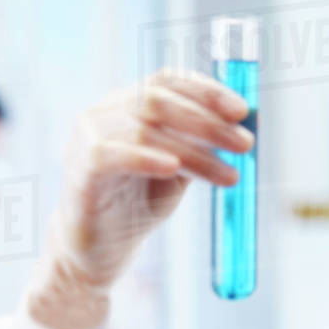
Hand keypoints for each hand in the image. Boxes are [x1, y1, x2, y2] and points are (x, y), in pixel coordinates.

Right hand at [45, 67, 254, 294]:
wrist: (102, 248)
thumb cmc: (140, 202)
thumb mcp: (180, 168)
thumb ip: (203, 143)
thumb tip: (247, 124)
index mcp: (130, 103)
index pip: (169, 81)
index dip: (207, 91)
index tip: (243, 112)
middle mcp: (107, 111)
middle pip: (159, 100)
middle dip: (209, 122)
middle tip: (245, 145)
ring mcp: (89, 136)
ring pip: (146, 131)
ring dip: (194, 153)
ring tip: (228, 175)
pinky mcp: (81, 167)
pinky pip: (111, 154)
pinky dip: (146, 158)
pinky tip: (173, 168)